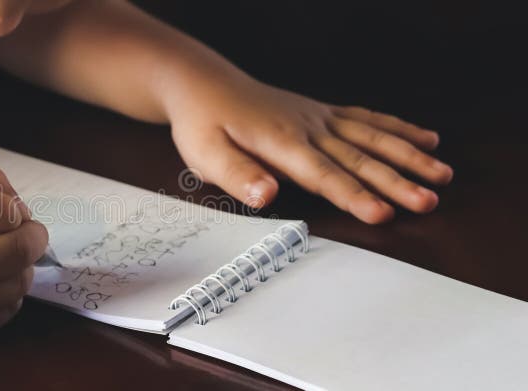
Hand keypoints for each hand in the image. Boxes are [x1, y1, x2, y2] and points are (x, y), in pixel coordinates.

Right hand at [0, 167, 47, 344]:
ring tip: (2, 253)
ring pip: (18, 282)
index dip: (12, 206)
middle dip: (32, 233)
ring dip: (21, 265)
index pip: (1, 211)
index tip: (7, 208)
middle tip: (26, 229)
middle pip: (19, 249)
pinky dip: (6, 292)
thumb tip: (21, 207)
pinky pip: (4, 311)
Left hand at [169, 77, 452, 223]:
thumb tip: (266, 196)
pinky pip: (366, 119)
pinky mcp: (321, 113)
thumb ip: (238, 175)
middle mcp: (308, 128)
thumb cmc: (204, 123)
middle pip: (358, 158)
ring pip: (373, 137)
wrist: (206, 84)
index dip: (354, 195)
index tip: (383, 213)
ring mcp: (318, 118)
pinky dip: (397, 128)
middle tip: (429, 202)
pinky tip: (424, 137)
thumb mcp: (206, 153)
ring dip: (409, 156)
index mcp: (281, 143)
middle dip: (396, 182)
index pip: (324, 175)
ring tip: (442, 174)